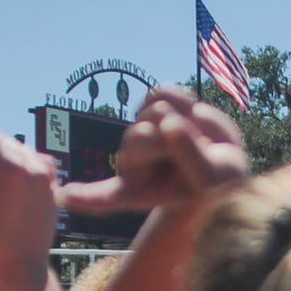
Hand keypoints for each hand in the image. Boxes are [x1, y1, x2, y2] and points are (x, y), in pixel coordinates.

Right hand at [0, 105, 57, 285]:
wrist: (24, 266)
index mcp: (14, 165)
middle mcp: (36, 167)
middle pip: (9, 145)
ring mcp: (49, 180)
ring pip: (23, 157)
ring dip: (8, 161)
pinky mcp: (54, 192)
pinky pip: (35, 170)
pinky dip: (22, 171)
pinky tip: (10, 187)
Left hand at [59, 86, 248, 216]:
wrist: (225, 161)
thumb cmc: (218, 182)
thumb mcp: (210, 180)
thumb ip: (192, 156)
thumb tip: (170, 122)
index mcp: (138, 191)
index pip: (108, 196)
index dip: (87, 197)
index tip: (66, 196)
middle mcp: (133, 163)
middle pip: (141, 136)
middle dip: (171, 141)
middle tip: (192, 156)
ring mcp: (141, 134)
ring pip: (154, 112)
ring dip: (184, 123)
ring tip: (194, 142)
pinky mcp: (152, 109)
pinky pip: (162, 93)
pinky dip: (184, 101)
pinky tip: (191, 118)